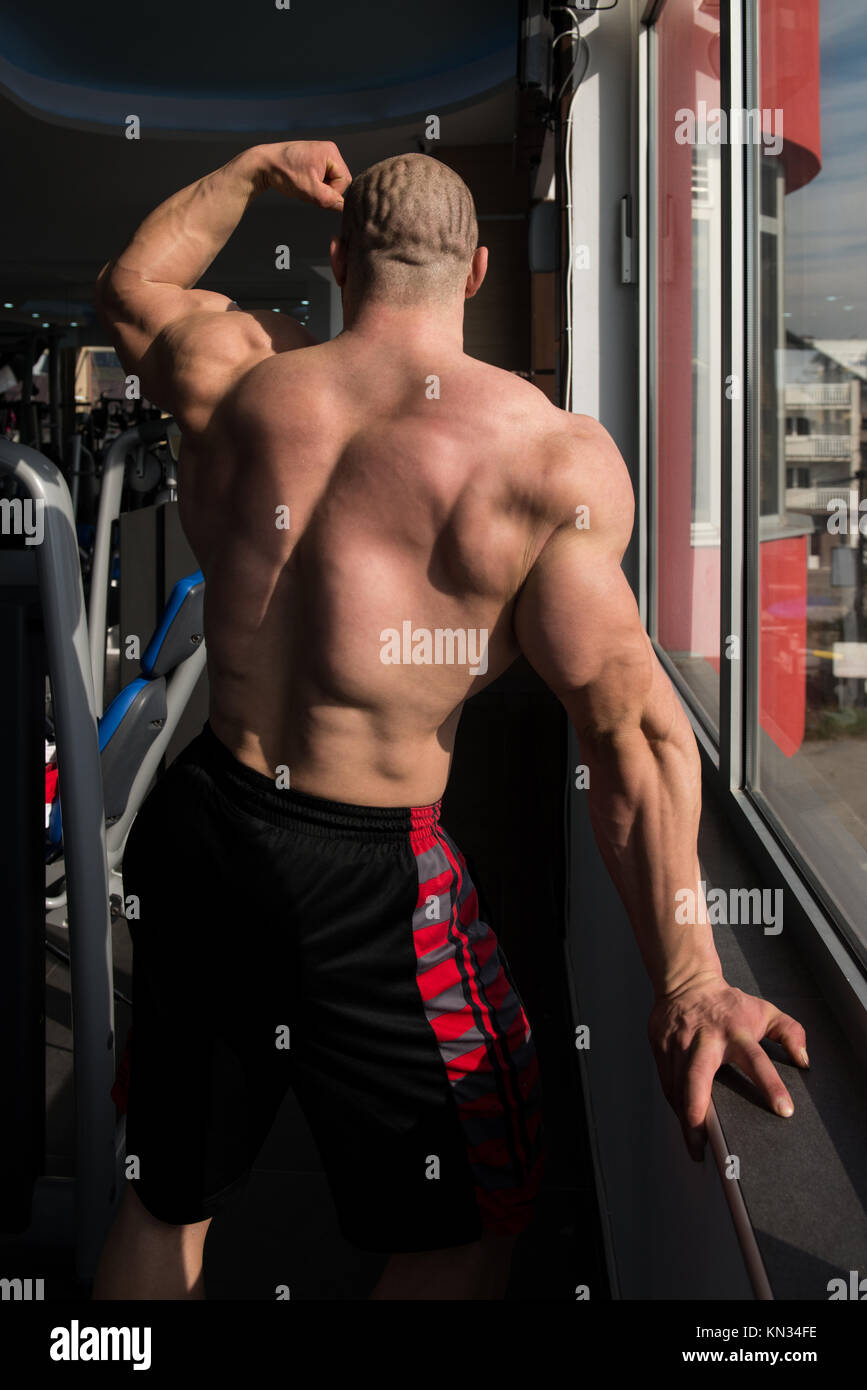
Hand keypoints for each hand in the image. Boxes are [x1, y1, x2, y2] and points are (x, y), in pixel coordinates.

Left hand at [257, 140, 350, 209]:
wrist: (264, 164)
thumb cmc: (284, 172)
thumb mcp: (309, 190)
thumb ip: (329, 200)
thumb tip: (343, 207)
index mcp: (331, 152)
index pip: (344, 180)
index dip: (332, 192)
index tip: (314, 193)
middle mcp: (328, 150)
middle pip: (339, 180)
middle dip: (325, 190)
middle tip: (307, 190)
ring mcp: (321, 154)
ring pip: (330, 181)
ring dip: (318, 189)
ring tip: (302, 185)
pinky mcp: (313, 160)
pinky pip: (322, 178)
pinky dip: (313, 185)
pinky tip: (301, 182)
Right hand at [648, 971, 808, 1161]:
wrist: (686, 981)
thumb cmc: (728, 1004)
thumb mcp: (765, 1011)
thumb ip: (790, 1033)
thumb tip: (804, 1061)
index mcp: (735, 1032)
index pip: (756, 1060)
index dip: (770, 1085)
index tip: (784, 1110)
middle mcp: (704, 1040)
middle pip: (697, 1080)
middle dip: (697, 1115)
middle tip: (704, 1146)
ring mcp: (678, 1044)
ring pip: (676, 1087)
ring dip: (684, 1118)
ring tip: (695, 1146)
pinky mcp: (661, 1048)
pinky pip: (666, 1083)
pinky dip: (675, 1104)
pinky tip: (683, 1120)